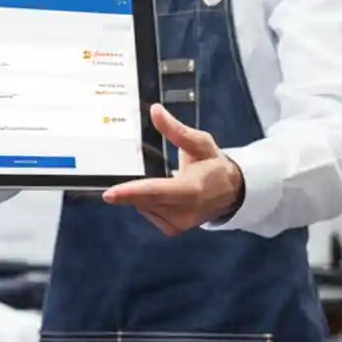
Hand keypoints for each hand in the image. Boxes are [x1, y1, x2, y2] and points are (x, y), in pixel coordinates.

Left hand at [103, 104, 243, 235]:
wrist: (231, 192)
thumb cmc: (213, 164)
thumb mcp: (200, 143)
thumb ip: (176, 130)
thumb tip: (155, 111)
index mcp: (191, 190)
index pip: (156, 192)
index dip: (131, 193)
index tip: (109, 194)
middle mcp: (184, 211)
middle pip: (145, 199)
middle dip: (133, 187)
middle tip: (135, 175)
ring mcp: (179, 224)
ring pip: (144, 206)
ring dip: (144, 193)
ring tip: (166, 181)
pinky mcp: (173, 229)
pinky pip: (148, 212)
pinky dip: (149, 202)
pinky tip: (164, 194)